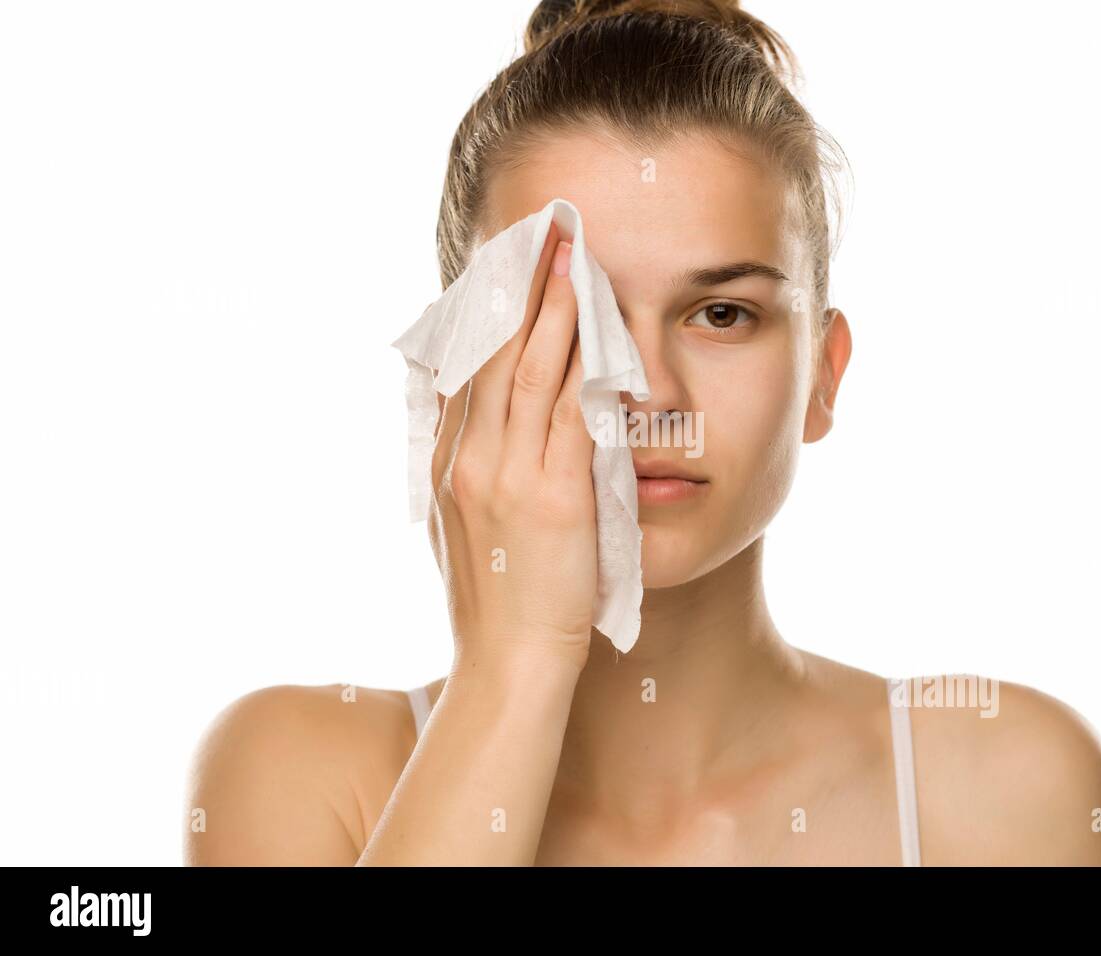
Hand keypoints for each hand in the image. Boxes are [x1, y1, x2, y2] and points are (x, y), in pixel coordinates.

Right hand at [427, 223, 595, 670]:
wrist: (510, 666)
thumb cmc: (500, 607)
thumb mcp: (470, 533)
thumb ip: (473, 478)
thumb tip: (484, 437)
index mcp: (448, 467)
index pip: (464, 369)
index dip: (483, 311)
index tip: (500, 265)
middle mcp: (468, 459)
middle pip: (490, 352)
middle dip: (513, 286)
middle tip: (534, 230)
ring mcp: (505, 473)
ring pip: (526, 367)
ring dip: (549, 303)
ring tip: (566, 249)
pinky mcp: (551, 493)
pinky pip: (565, 406)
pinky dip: (576, 355)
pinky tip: (592, 317)